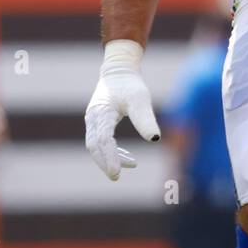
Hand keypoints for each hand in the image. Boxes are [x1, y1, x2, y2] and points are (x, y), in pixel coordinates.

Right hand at [85, 39, 160, 179]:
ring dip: (109, 158)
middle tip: (116, 177)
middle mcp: (93, 117)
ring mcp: (92, 120)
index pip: (102, 139)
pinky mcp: (97, 123)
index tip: (116, 173)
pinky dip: (111, 151)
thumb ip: (145, 119)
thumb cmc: (130, 84)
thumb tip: (155, 140)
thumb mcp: (140, 99)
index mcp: (102, 111)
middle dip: (104, 162)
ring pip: (94, 145)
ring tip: (132, 164)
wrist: (119, 71)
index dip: (109, 157)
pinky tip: (128, 157)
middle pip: (93, 146)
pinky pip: (99, 142)